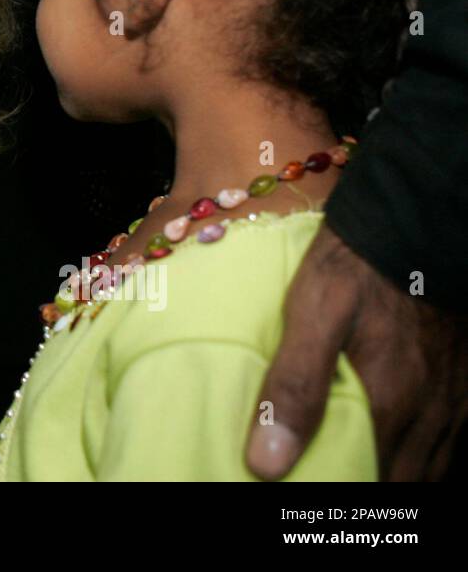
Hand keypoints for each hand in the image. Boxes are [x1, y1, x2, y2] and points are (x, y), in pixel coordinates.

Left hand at [246, 224, 467, 479]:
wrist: (417, 219)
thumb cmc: (357, 267)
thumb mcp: (311, 315)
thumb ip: (294, 387)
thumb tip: (266, 463)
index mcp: (389, 404)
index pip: (365, 483)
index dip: (336, 495)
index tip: (301, 494)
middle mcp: (429, 413)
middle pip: (401, 482)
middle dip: (365, 489)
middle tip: (325, 486)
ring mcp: (453, 398)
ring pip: (428, 467)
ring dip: (393, 478)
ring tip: (354, 476)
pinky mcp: (462, 380)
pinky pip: (446, 439)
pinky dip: (419, 455)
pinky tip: (393, 447)